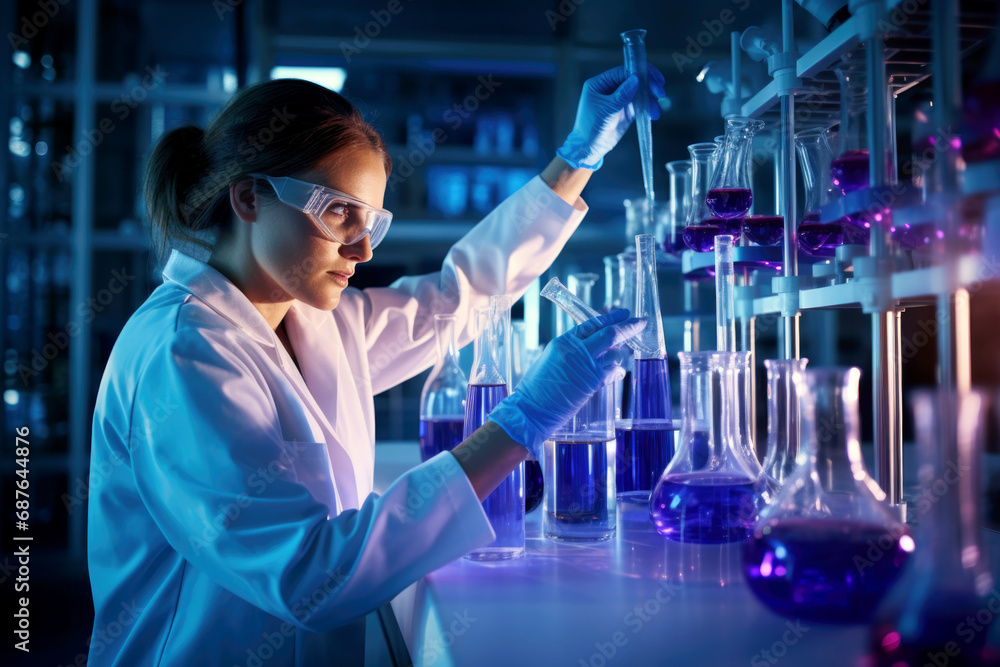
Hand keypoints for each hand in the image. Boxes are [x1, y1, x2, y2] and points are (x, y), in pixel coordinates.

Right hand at [487, 309, 645, 458]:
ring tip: (620, 356)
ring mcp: (586, 365)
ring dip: (620, 355)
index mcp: (562, 342)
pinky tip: (619, 372)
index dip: (609, 318)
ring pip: (614, 353)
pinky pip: (613, 371)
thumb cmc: (537, 389)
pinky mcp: (592, 381)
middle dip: (628, 326)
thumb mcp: (551, 361)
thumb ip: (571, 352)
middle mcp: (575, 349)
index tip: (622, 313)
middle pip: (609, 333)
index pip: (590, 324)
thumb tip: (593, 350)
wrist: (531, 409)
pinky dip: (617, 371)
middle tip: (640, 322)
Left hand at [556, 64, 665, 170]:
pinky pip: (640, 104)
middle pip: (633, 79)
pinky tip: (653, 114)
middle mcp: (610, 88)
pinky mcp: (626, 110)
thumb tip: (637, 78)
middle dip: (648, 85)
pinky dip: (648, 108)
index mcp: (600, 83)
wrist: (589, 148)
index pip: (623, 72)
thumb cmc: (591, 127)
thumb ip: (622, 94)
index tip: (654, 81)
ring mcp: (619, 99)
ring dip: (650, 99)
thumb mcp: (606, 109)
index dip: (639, 73)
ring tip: (655, 111)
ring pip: (639, 92)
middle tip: (660, 93)